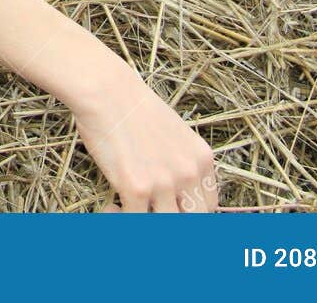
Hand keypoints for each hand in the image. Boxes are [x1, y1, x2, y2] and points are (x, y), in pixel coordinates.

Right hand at [72, 59, 219, 211]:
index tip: (169, 209)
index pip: (210, 205)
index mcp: (202, 158)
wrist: (106, 90)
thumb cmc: (133, 107)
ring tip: (128, 211)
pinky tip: (111, 207)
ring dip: (145, 222)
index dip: (188, 211)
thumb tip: (176, 191)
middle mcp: (189, 173)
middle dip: (172, 221)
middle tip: (150, 215)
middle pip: (195, 221)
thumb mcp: (174, 133)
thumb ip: (181, 161)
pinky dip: (120, 219)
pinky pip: (135, 222)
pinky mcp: (136, 188)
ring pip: (166, 225)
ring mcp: (164, 183)